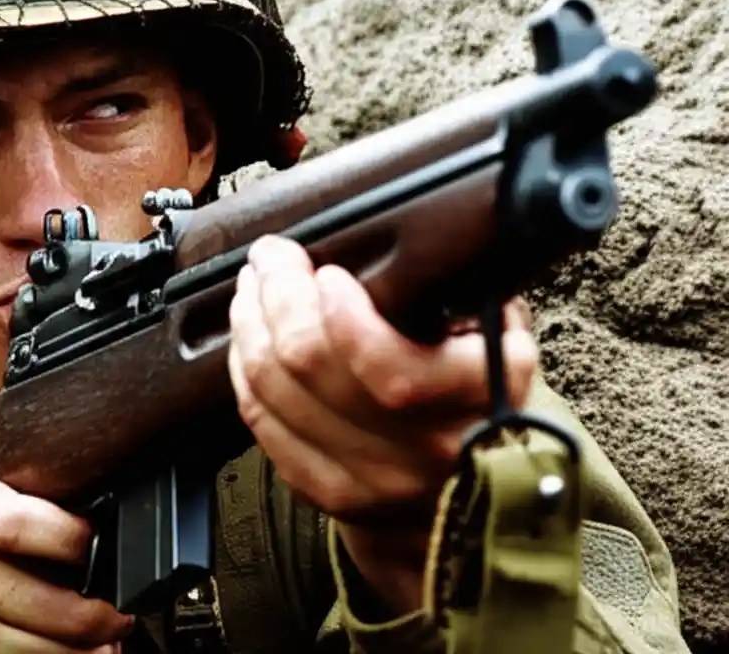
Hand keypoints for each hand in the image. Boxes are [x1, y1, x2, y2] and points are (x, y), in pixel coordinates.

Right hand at [0, 476, 132, 652]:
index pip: (26, 525)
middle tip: (122, 617)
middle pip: (48, 601)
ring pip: (40, 647)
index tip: (112, 556)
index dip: (79, 543)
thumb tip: (115, 540)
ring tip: (106, 644)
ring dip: (86, 653)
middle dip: (99, 618)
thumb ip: (36, 518)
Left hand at [226, 235, 537, 613]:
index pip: (387, 364)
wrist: (477, 487)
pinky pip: (261, 421)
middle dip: (278, 292)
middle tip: (272, 257)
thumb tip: (398, 249)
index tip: (328, 272)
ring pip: (272, 388)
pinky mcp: (328, 492)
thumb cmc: (478, 389)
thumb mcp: (496, 332)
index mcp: (476, 399)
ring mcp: (370, 480)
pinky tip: (249, 338)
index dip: (339, 310)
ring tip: (254, 288)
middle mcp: (422, 449)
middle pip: (310, 361)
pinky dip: (244, 370)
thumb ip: (457, 293)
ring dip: (251, 323)